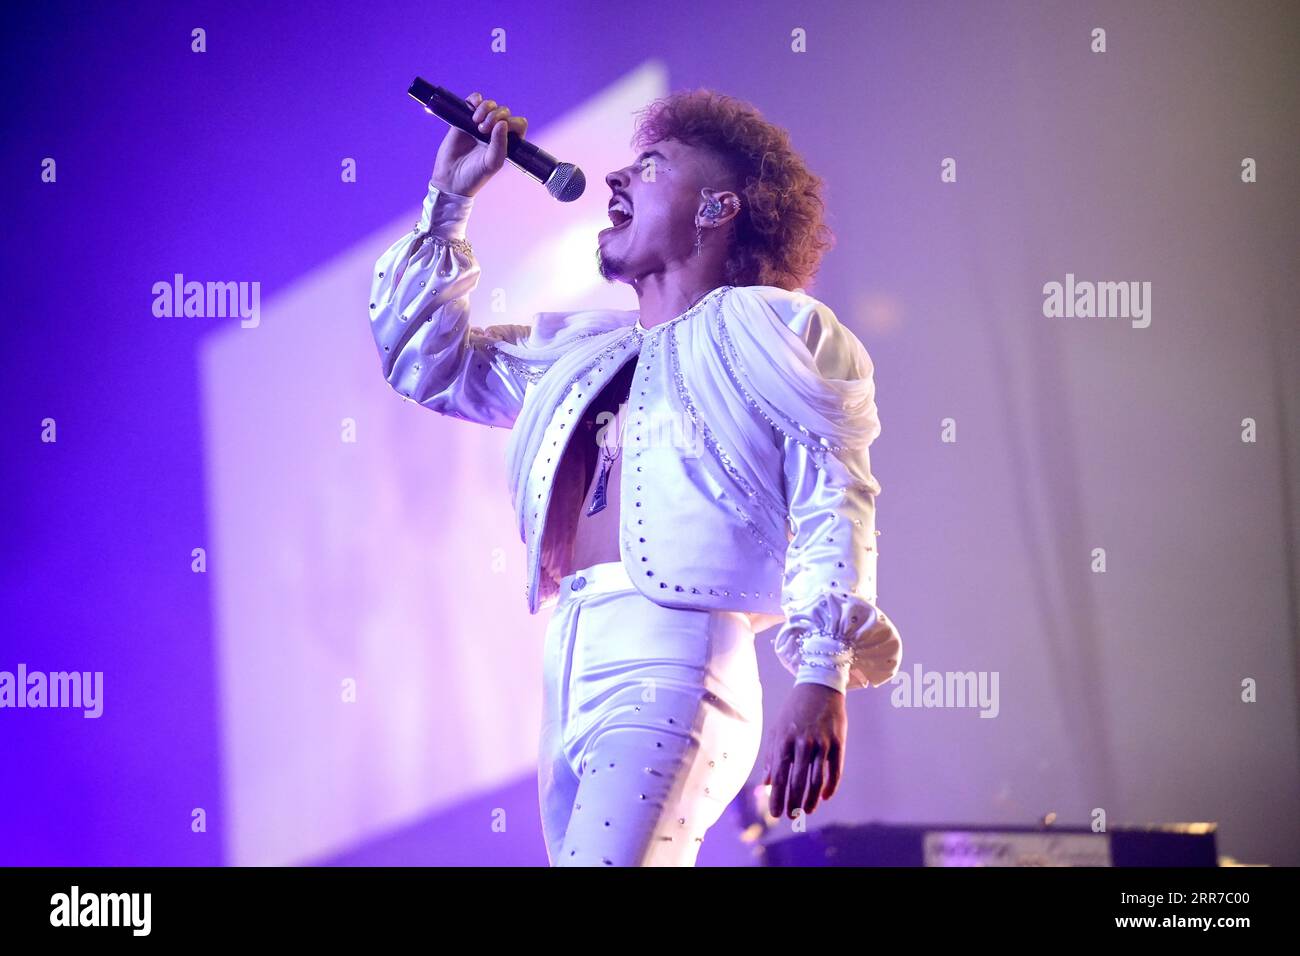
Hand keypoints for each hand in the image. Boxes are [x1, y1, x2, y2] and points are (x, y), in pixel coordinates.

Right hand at [431, 91, 528, 198]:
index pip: (518, 124)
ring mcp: (480, 124)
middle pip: (504, 111)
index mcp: (507, 143)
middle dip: (495, 115)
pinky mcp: (465, 119)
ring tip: (476, 122)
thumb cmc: (475, 175)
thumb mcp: (492, 163)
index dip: (511, 122)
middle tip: (483, 130)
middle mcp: (495, 132)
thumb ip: (500, 144)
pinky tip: (472, 107)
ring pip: (490, 105)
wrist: (451, 178)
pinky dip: (475, 99)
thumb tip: (503, 123)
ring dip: (486, 108)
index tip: (498, 130)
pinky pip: (474, 101)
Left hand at [763, 682, 845, 819]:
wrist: (818, 686)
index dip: (778, 797)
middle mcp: (802, 743)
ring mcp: (821, 743)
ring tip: (806, 811)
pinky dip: (830, 787)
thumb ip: (772, 756)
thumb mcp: (777, 729)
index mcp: (784, 740)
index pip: (780, 776)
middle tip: (791, 817)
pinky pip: (835, 771)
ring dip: (810, 799)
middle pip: (798, 782)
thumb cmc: (794, 710)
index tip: (775, 813)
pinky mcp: (837, 742)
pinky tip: (824, 797)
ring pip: (817, 780)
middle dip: (793, 803)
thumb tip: (767, 782)